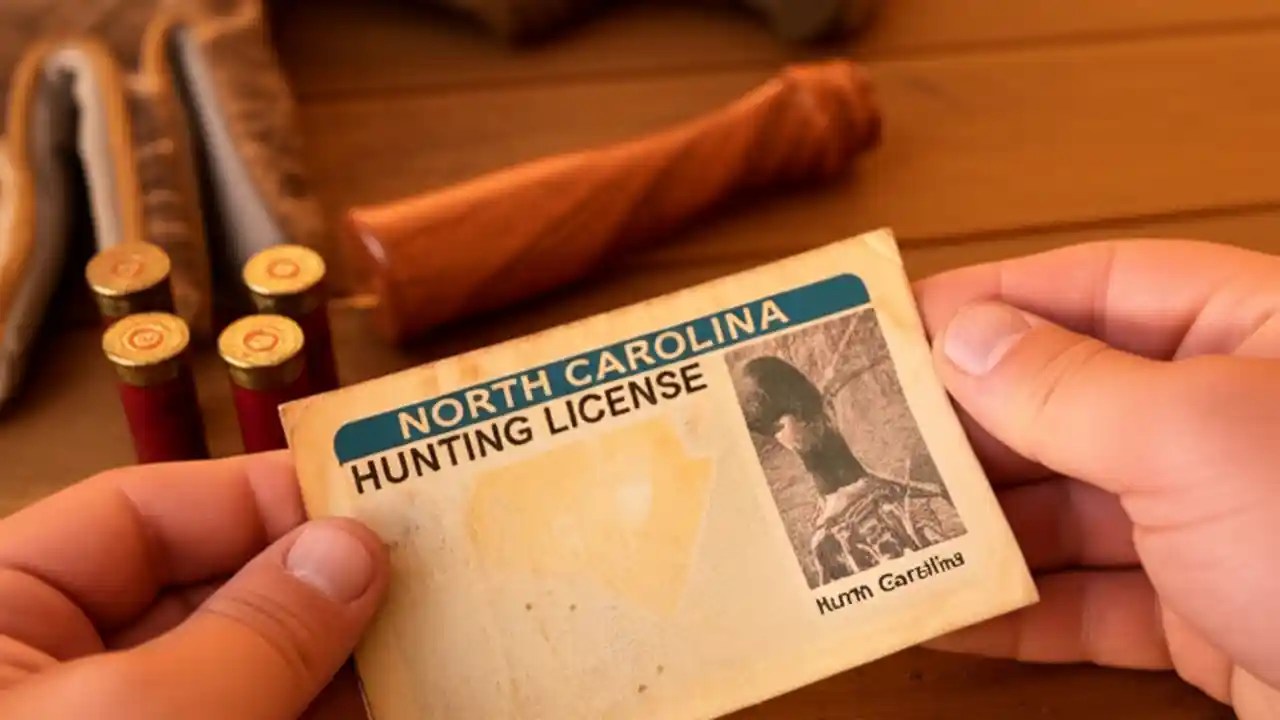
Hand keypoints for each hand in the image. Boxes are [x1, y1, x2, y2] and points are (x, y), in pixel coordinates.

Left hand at [0, 452, 388, 718]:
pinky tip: (385, 704)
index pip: (131, 514)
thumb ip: (254, 630)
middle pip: (202, 595)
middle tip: (420, 576)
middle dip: (314, 587)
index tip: (367, 501)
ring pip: (238, 674)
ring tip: (424, 641)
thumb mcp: (140, 715)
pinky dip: (319, 716)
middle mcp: (51, 676)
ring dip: (334, 658)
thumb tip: (353, 549)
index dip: (256, 496)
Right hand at [914, 240, 1279, 716]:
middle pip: (1067, 400)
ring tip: (880, 528)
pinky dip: (1019, 610)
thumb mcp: (1194, 438)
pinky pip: (1091, 601)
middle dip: (967, 425)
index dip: (990, 300)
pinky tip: (948, 613)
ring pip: (1069, 506)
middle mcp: (1233, 421)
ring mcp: (1220, 524)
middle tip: (860, 438)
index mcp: (1256, 335)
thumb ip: (1067, 384)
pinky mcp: (1208, 619)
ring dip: (979, 524)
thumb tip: (961, 333)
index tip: (890, 323)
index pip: (1096, 287)